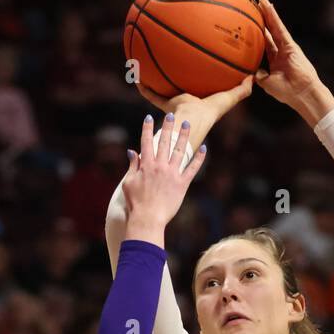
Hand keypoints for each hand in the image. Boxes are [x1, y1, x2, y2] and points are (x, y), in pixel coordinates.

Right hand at [122, 112, 207, 240]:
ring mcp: (172, 174)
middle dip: (168, 127)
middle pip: (165, 142)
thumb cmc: (136, 203)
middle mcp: (160, 166)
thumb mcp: (128, 183)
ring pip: (180, 150)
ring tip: (187, 124)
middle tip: (171, 115)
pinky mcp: (182, 184)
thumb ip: (132, 166)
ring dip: (184, 136)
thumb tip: (132, 151)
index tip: (148, 118)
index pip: (146, 142)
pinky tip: (204, 149)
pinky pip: (193, 168)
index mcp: (146, 165)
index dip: (147, 128)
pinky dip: (199, 159)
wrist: (148, 219)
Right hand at [136, 75, 252, 146]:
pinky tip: (137, 76)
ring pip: (162, 91)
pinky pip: (152, 96)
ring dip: (155, 81)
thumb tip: (254, 76)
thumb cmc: (211, 112)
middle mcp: (186, 102)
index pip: (199, 90)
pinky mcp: (166, 105)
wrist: (194, 121)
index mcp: (200, 102)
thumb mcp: (228, 99)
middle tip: (168, 63)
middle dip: (174, 79)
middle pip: (179, 89)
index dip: (197, 81)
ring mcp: (174, 104)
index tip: (193, 69)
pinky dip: (145, 88)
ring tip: (147, 67)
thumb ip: (242, 90)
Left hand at [254, 0, 330, 119]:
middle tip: (254, 7)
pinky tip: (268, 7)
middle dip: (263, 20)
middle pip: (269, 32)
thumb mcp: (268, 84)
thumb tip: (249, 71)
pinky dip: (274, 17)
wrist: (301, 93)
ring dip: (268, 13)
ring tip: (260, 0)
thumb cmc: (287, 92)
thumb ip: (259, 76)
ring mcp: (286, 47)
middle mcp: (281, 52)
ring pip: (275, 27)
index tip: (250, 27)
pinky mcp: (290, 44)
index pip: (265, 44)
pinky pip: (279, 28)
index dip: (258, 35)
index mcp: (275, 61)